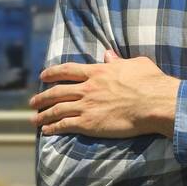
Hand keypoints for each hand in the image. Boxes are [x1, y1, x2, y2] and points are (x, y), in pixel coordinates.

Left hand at [29, 50, 180, 138]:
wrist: (154, 104)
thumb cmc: (150, 82)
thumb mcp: (135, 64)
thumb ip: (118, 60)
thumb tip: (109, 54)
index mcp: (97, 72)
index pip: (67, 70)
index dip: (52, 73)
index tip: (43, 76)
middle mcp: (87, 88)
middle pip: (57, 91)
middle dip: (42, 97)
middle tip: (32, 102)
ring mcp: (86, 106)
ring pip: (57, 109)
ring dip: (43, 114)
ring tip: (33, 118)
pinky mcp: (89, 124)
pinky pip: (65, 125)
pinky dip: (53, 128)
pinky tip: (46, 131)